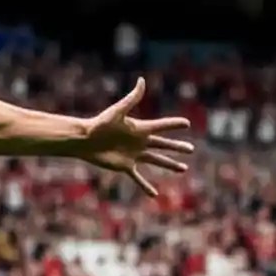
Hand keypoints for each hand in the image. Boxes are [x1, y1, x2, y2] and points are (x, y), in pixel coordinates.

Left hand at [76, 78, 194, 196]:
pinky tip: (154, 194)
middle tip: (191, 149)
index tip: (187, 124)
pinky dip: (146, 186)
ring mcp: (134, 155)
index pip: (162, 126)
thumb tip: (141, 81)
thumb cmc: (100, 124)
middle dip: (177, 147)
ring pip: (156, 160)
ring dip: (170, 165)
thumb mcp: (118, 110)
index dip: (174, 125)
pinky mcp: (125, 166)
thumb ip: (132, 98)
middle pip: (163, 145)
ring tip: (183, 169)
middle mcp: (139, 142)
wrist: (85, 139)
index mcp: (140, 128)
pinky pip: (138, 178)